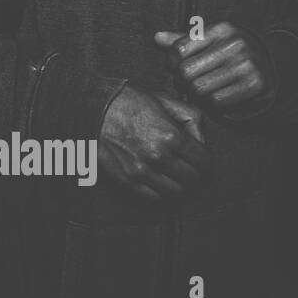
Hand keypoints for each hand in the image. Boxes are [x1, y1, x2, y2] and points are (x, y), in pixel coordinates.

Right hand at [97, 86, 210, 201]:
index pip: (204, 161)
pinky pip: (154, 197)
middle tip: (189, 167)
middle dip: (195, 173)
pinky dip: (161, 192)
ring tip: (174, 175)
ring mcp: (142, 171)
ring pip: (176, 192)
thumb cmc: (127, 103)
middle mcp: (158, 157)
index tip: (201, 160)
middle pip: (193, 179)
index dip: (205, 160)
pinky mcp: (127, 180)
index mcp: (171, 136)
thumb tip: (202, 142)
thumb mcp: (165, 101)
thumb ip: (191, 119)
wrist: (92, 109)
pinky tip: (159, 180)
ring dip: (179, 185)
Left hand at [154, 22, 272, 109]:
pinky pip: (217, 101)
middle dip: (182, 82)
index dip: (171, 63)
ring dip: (195, 95)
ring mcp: (248, 64)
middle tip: (187, 84)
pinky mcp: (255, 85)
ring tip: (201, 91)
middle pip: (186, 72)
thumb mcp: (209, 41)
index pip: (178, 50)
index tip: (176, 68)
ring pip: (199, 89)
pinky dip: (211, 104)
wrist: (272, 68)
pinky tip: (215, 98)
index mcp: (222, 29)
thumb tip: (156, 38)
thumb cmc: (230, 54)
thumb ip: (181, 41)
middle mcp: (236, 44)